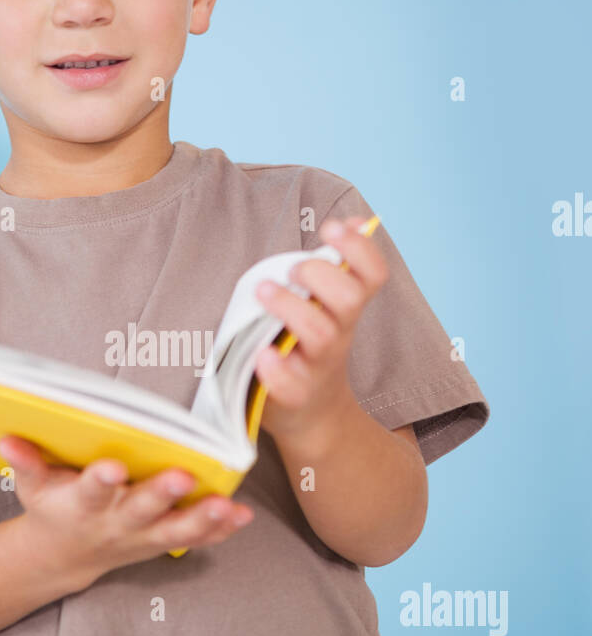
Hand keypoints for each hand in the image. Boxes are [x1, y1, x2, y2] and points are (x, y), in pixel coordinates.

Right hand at [0, 435, 253, 581]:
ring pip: (176, 530)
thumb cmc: (53, 508)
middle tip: (183, 476)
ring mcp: (143, 536)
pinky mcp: (163, 541)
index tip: (112, 466)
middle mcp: (115, 524)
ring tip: (227, 505)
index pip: (91, 492)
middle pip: (141, 511)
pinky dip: (219, 531)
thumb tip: (6, 437)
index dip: (100, 481)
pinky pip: (196, 540)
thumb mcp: (33, 487)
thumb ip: (26, 461)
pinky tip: (242, 516)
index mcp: (82, 506)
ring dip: (202, 519)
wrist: (65, 557)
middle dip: (161, 494)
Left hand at [253, 215, 387, 442]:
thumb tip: (357, 221)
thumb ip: (337, 265)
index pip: (372, 274)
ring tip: (262, 291)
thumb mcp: (329, 305)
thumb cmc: (311, 345)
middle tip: (292, 270)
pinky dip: (277, 368)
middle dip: (320, 274)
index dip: (358, 248)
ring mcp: (318, 365)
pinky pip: (290, 383)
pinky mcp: (295, 393)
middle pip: (347, 299)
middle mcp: (339, 334)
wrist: (312, 414)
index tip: (331, 229)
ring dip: (291, 308)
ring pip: (320, 334)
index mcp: (347, 309)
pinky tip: (263, 353)